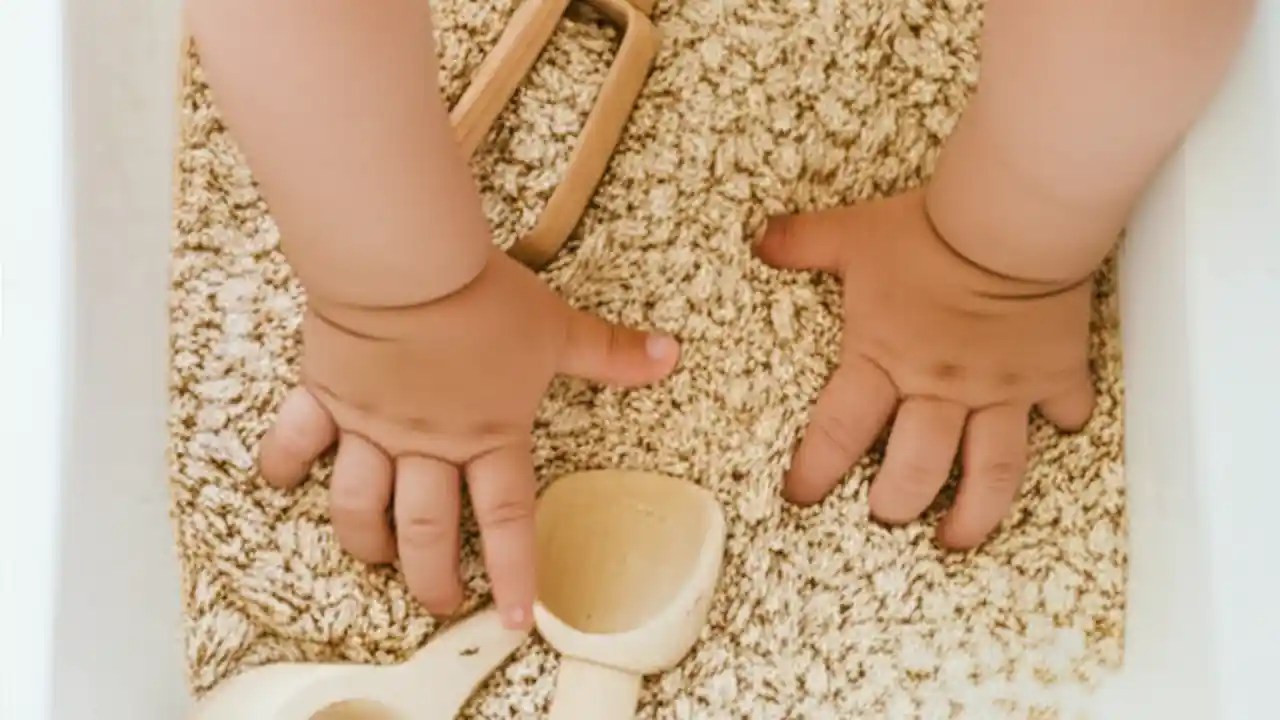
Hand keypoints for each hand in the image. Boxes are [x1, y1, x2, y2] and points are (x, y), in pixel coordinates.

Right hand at [256, 249, 680, 627]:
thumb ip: (609, 352)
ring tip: (374, 558)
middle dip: (430, 578)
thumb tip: (671, 355)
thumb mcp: (557, 327)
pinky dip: (281, 464)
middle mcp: (425, 445)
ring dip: (364, 540)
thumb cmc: (481, 298)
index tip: (517, 621)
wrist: (405, 265)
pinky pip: (294, 441)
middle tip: (439, 602)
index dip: (513, 574)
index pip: (504, 521)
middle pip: (424, 531)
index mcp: (486, 434)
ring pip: (358, 505)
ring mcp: (369, 426)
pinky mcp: (325, 395)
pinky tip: (280, 483)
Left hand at [754, 189, 1095, 549]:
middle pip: (916, 469)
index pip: (838, 432)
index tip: (800, 497)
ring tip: (958, 538)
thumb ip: (803, 242)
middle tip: (886, 517)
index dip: (816, 471)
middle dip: (897, 503)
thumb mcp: (854, 234)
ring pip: (992, 471)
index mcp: (885, 361)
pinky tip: (1060, 431)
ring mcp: (1002, 388)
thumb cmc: (930, 231)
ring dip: (977, 512)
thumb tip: (760, 241)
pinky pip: (1064, 412)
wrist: (1013, 222)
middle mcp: (942, 388)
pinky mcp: (1053, 373)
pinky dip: (1066, 424)